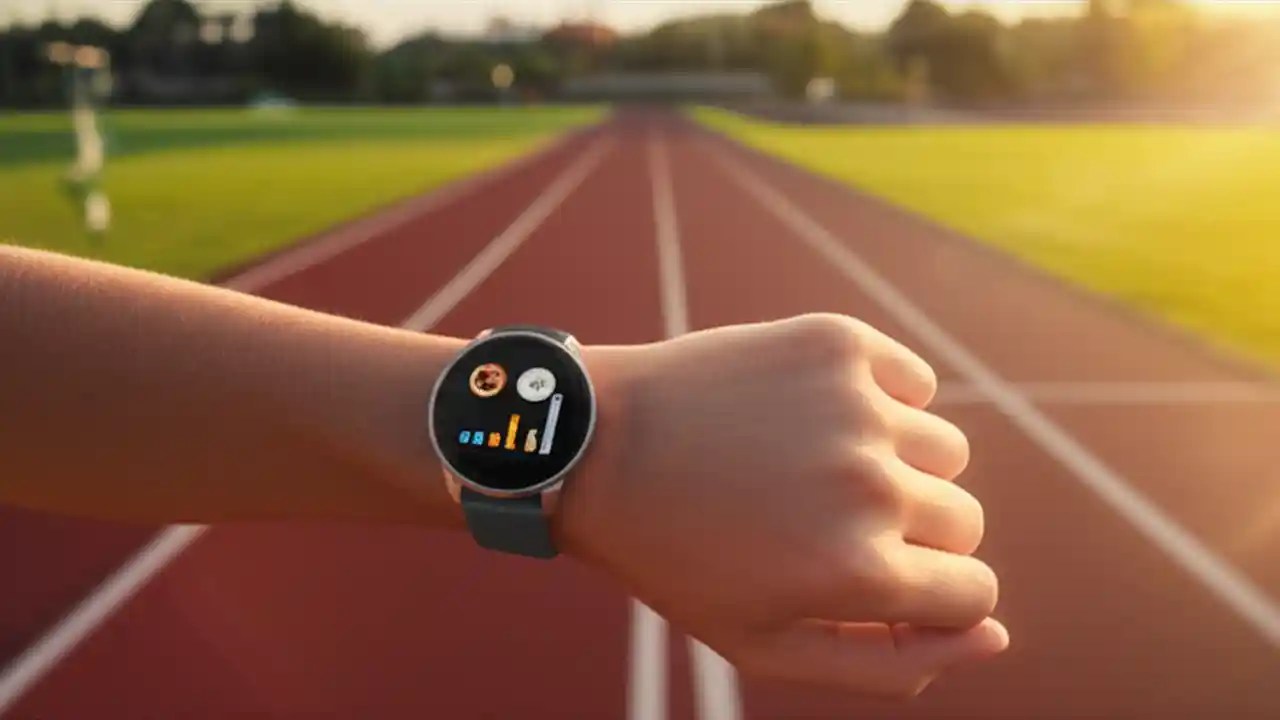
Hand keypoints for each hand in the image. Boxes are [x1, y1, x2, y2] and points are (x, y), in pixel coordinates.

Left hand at [566, 315, 1006, 697]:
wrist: (595, 444)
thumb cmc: (677, 556)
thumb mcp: (763, 646)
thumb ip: (889, 664)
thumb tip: (995, 636)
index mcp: (858, 573)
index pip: (976, 595)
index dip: (931, 598)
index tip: (878, 579)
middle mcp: (871, 486)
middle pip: (965, 523)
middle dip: (912, 534)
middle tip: (824, 521)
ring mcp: (857, 406)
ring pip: (945, 451)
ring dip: (899, 464)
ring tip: (815, 466)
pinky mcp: (838, 343)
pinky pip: (915, 381)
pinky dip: (881, 400)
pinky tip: (813, 413)